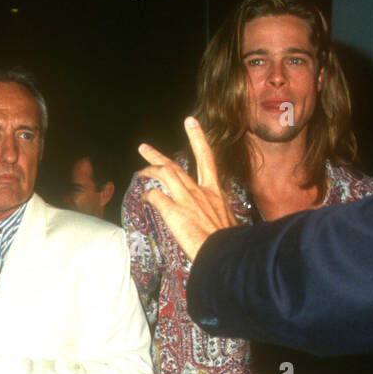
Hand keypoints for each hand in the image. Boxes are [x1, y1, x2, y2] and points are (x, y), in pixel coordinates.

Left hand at [136, 116, 236, 261]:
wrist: (227, 251)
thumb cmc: (233, 243)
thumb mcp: (231, 224)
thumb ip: (222, 219)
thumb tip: (224, 227)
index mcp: (216, 193)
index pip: (207, 159)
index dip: (197, 138)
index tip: (190, 122)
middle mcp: (200, 192)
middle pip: (176, 166)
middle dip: (158, 155)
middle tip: (143, 147)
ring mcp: (186, 200)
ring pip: (164, 175)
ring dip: (149, 170)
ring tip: (139, 170)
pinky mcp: (174, 211)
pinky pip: (155, 196)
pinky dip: (147, 195)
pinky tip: (143, 198)